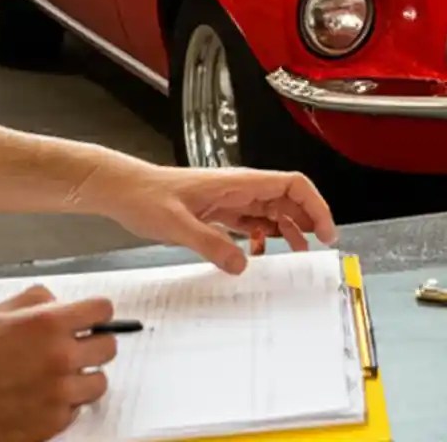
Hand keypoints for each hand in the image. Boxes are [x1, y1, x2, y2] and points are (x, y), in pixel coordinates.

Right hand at [0, 285, 116, 441]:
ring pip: (98, 381)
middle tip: (73, 351)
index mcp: (49, 324)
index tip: (90, 321)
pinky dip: (65, 404)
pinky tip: (43, 399)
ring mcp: (60, 392)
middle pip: (109, 346)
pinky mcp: (54, 421)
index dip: (95, 314)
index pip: (103, 310)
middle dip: (93, 345)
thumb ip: (36, 301)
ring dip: (83, 378)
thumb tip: (61, 302)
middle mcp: (61, 357)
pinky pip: (77, 409)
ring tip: (59, 378)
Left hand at [85, 166, 339, 274]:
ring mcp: (230, 200)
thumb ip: (210, 244)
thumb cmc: (145, 196)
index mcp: (238, 183)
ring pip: (273, 213)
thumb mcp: (176, 224)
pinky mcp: (219, 212)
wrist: (122, 190)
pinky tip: (255, 256)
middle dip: (308, 222)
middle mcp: (240, 189)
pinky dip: (262, 239)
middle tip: (316, 250)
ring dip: (288, 232)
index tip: (325, 231)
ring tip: (295, 255)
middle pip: (288, 200)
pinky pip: (252, 224)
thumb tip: (242, 264)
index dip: (315, 206)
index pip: (292, 185)